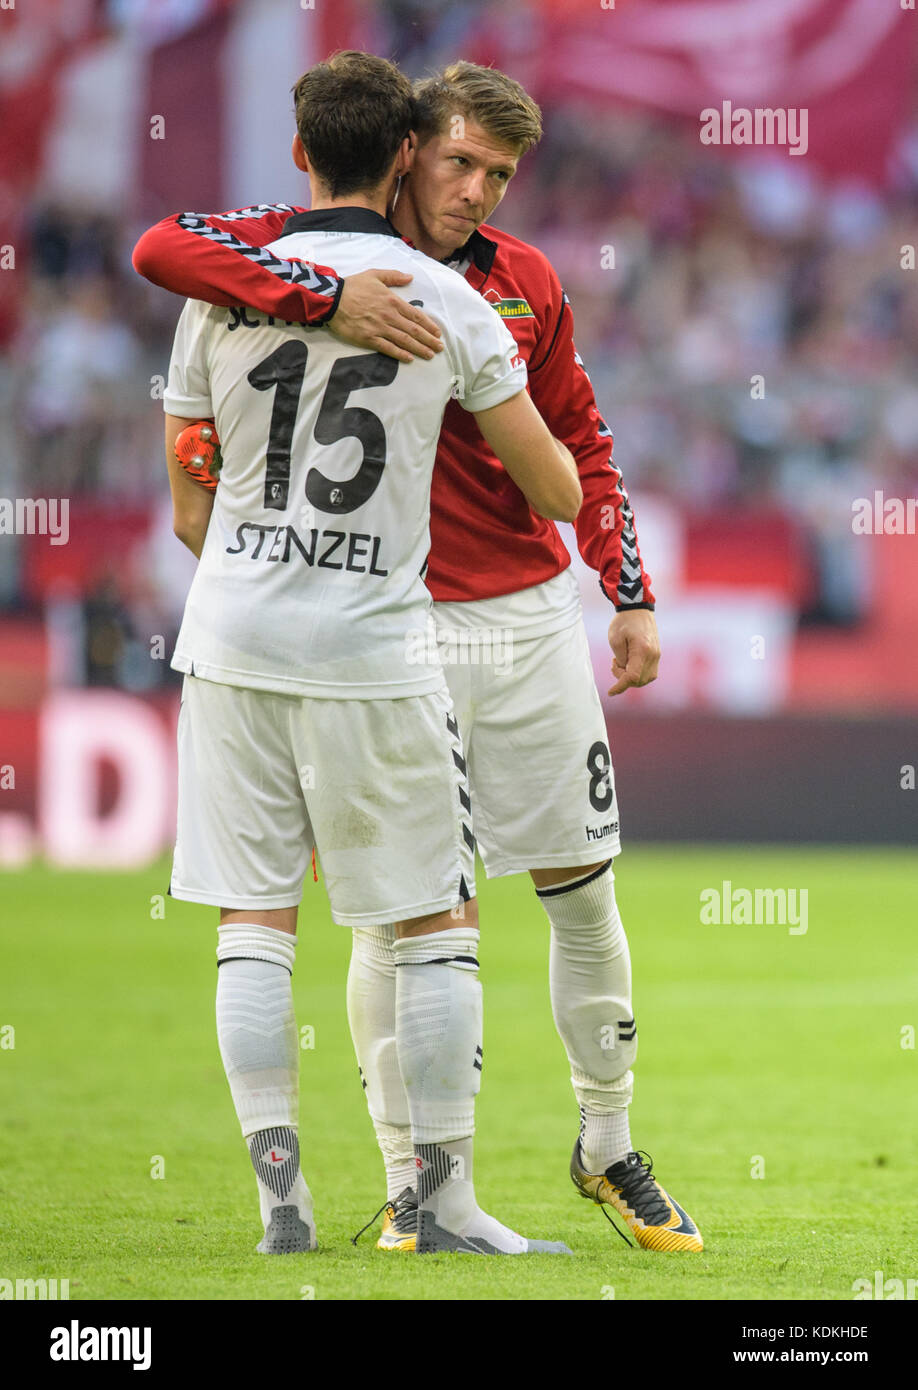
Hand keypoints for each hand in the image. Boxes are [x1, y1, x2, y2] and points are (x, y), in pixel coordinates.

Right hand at [329, 269, 443, 362]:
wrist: (333, 299)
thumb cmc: (353, 286)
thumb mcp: (375, 274)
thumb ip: (394, 276)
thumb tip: (410, 277)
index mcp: (392, 301)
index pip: (416, 315)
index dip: (429, 325)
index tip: (437, 333)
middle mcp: (389, 316)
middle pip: (414, 330)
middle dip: (429, 340)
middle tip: (439, 348)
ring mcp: (380, 328)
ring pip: (404, 340)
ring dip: (419, 348)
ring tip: (430, 355)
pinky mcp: (369, 338)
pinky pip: (388, 348)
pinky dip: (400, 354)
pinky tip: (410, 359)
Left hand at [607, 609, 659, 695]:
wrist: (638, 609)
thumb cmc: (623, 622)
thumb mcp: (615, 640)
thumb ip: (620, 660)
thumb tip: (624, 673)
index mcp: (642, 650)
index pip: (633, 677)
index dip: (621, 686)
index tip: (611, 692)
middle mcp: (653, 655)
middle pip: (639, 680)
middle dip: (624, 679)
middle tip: (614, 663)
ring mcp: (657, 655)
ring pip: (646, 679)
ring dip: (632, 677)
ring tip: (621, 662)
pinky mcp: (657, 654)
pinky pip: (649, 673)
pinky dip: (638, 673)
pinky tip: (629, 662)